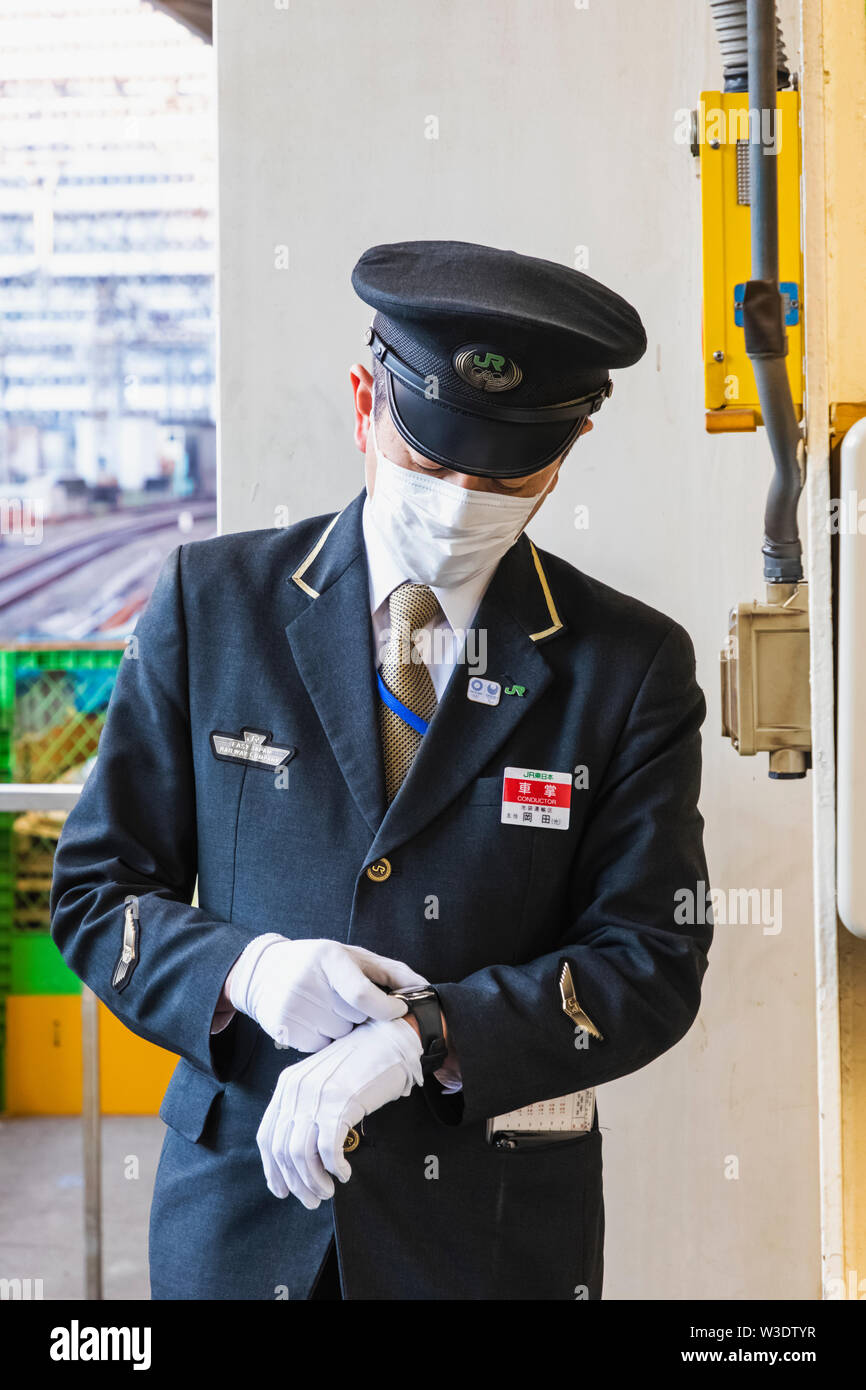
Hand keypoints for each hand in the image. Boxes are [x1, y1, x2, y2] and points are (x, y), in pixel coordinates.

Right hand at [228, 934, 427, 1052]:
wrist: (263, 971)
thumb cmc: (318, 962)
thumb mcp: (353, 956)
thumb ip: (392, 972)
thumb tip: (425, 989)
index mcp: (330, 958)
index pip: (361, 994)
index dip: (385, 1009)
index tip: (398, 1012)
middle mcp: (308, 982)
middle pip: (353, 1019)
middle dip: (359, 1017)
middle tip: (348, 1003)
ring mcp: (292, 1008)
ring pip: (338, 1037)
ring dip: (341, 1029)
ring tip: (329, 1010)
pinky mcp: (283, 1028)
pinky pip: (319, 1047)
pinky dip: (323, 1039)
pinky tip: (314, 1021)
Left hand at [256, 1017, 423, 1205]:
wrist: (391, 1039)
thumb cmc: (361, 1063)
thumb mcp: (322, 1081)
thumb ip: (305, 1106)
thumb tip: (298, 1153)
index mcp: (288, 1084)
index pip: (267, 1136)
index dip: (272, 1169)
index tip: (281, 1190)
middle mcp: (297, 1089)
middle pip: (282, 1150)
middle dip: (295, 1183)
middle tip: (311, 1200)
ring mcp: (318, 1096)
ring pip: (301, 1154)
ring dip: (313, 1181)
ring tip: (327, 1191)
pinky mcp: (341, 1104)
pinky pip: (328, 1149)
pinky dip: (334, 1168)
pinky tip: (344, 1173)